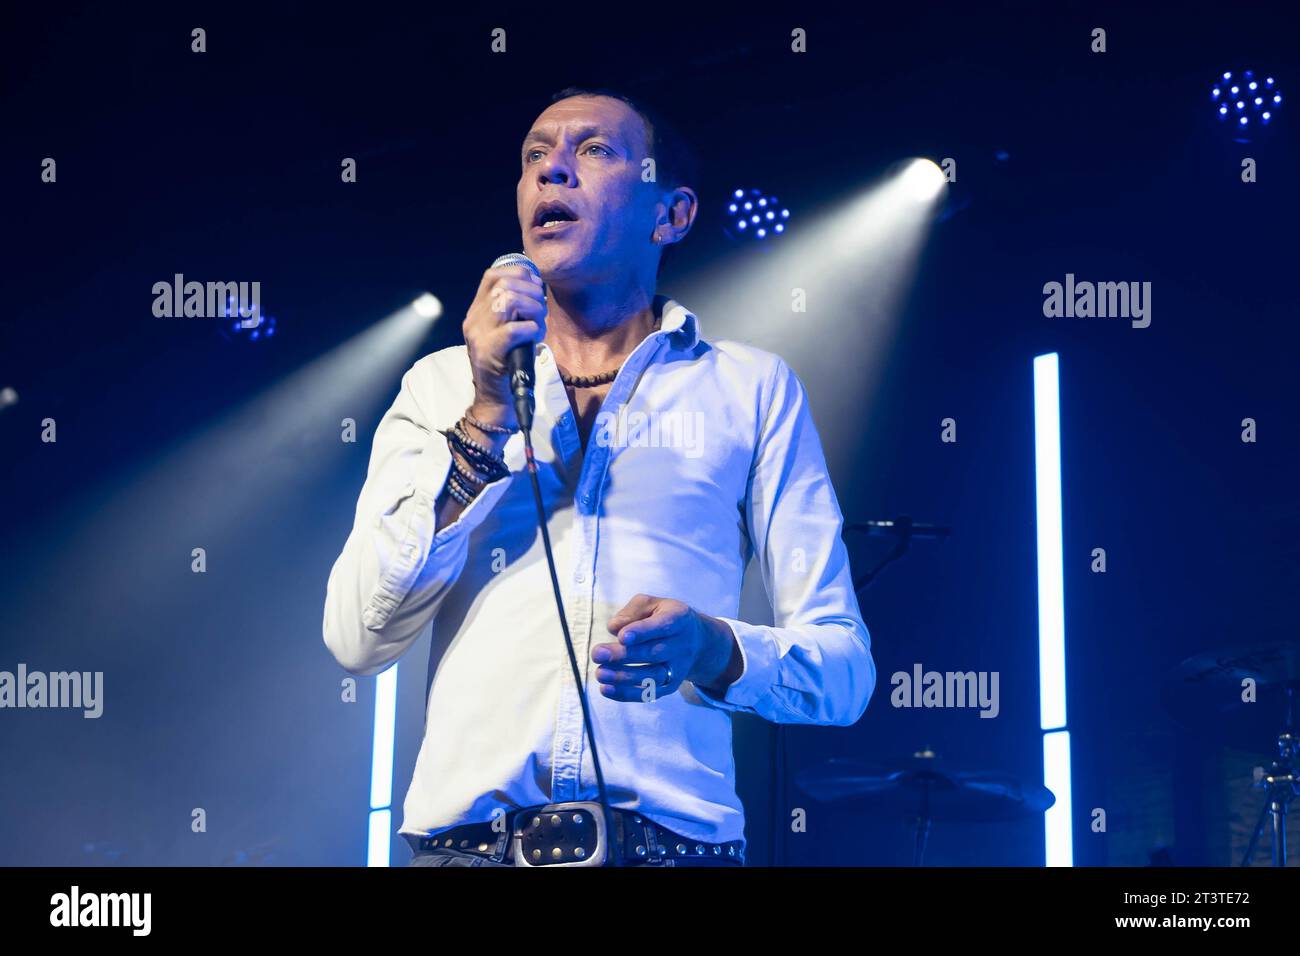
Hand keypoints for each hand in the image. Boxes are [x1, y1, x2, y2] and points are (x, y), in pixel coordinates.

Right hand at [462, 264, 547, 429]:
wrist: (495, 401)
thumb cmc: (509, 365)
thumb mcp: (508, 331)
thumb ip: (514, 310)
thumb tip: (536, 286)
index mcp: (476, 313)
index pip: (492, 276)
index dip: (518, 273)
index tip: (535, 286)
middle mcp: (474, 320)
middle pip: (503, 285)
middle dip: (531, 293)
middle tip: (541, 310)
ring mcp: (479, 335)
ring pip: (508, 300)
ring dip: (533, 310)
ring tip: (538, 325)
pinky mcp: (489, 351)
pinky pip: (515, 328)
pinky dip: (532, 329)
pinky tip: (535, 338)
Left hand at [592, 595, 741, 701]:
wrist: (695, 640)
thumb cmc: (662, 616)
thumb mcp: (651, 604)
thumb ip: (632, 611)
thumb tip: (614, 628)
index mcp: (679, 619)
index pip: (662, 626)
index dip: (642, 632)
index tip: (621, 637)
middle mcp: (682, 646)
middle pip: (653, 653)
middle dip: (623, 655)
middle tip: (597, 654)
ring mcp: (678, 668)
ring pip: (652, 676)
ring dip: (624, 677)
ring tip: (600, 673)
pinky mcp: (671, 686)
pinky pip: (650, 693)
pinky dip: (627, 694)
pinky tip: (606, 689)